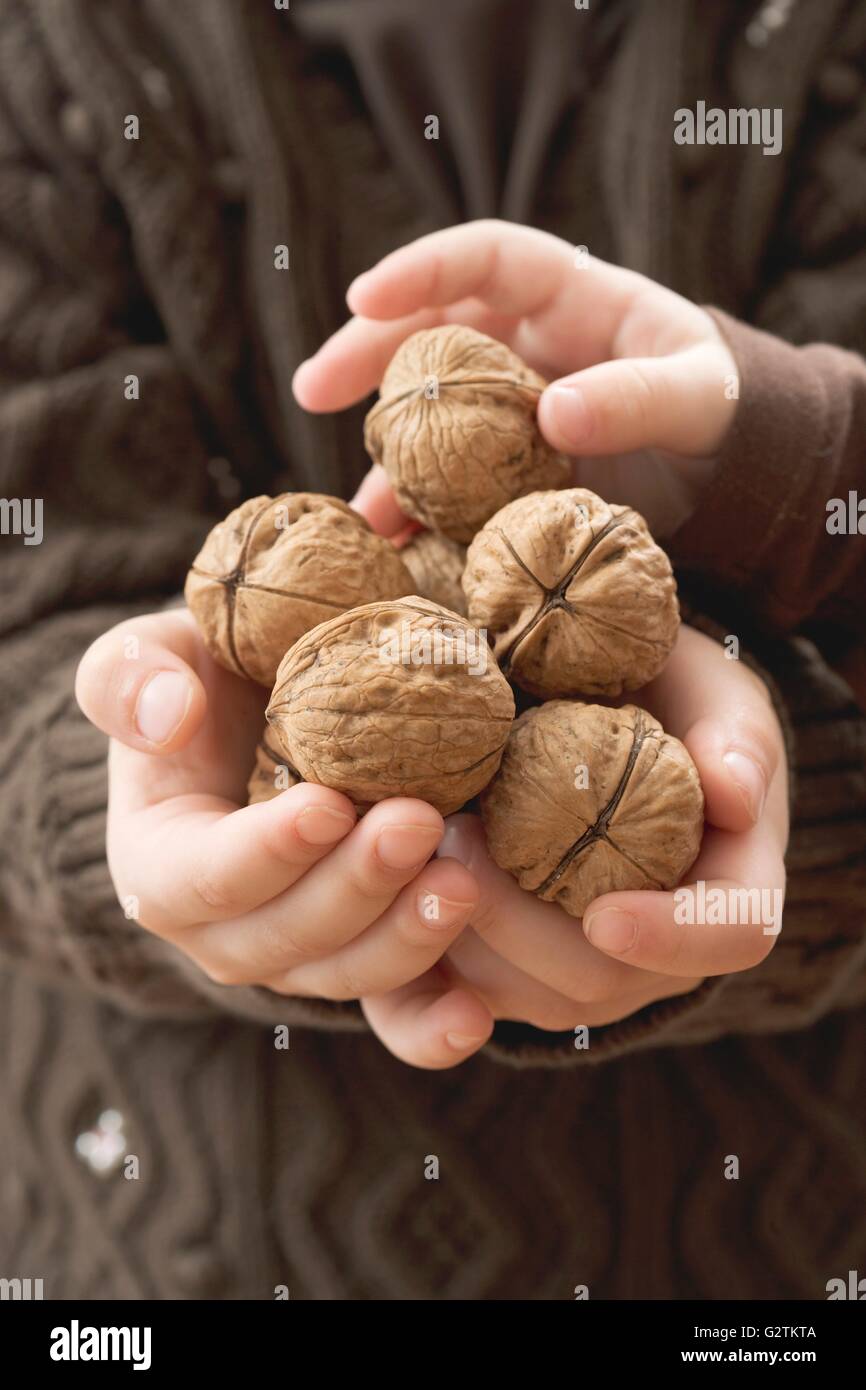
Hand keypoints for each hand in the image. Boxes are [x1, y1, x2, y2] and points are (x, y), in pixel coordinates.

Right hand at [75, 609, 493, 1064]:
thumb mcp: (153, 654)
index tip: (326, 805)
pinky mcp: (365, 959)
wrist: (272, 711)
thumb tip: (166, 717)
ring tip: (461, 883)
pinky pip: (394, 1013)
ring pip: (348, 971)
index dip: (265, 851)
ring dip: (405, 938)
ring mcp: (300, 956)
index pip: (205, 877)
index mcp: (161, 865)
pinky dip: (431, 1025)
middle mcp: (226, 932)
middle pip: (287, 935)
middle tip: (417, 823)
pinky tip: (475, 1015)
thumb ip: (130, 677)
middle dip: (355, 887)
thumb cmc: (207, 676)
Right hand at [293, 219, 737, 536]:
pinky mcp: (510, 464)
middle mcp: (528, 342)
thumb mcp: (700, 400)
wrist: (731, 471)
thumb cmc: (724, 412)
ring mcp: (512, 405)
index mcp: (572, 295)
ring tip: (354, 510)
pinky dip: (423, 509)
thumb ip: (637, 399)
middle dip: (365, 353)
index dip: (422, 268)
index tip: (364, 296)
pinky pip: (453, 478)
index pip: (486, 257)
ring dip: (387, 454)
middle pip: (429, 328)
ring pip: (430, 413)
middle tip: (313, 390)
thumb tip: (553, 412)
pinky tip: (397, 545)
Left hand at [362, 626, 787, 1058]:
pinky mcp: (506, 968)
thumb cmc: (667, 692)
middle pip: (602, 981)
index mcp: (728, 884)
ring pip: (524, 996)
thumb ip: (734, 734)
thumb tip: (734, 790)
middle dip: (522, 926)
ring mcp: (581, 968)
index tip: (605, 915)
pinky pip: (463, 996)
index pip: (730, 935)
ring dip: (460, 938)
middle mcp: (658, 948)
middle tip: (455, 844)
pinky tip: (382, 893)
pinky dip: (418, 962)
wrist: (596, 705)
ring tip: (410, 853)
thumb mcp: (713, 689)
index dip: (673, 938)